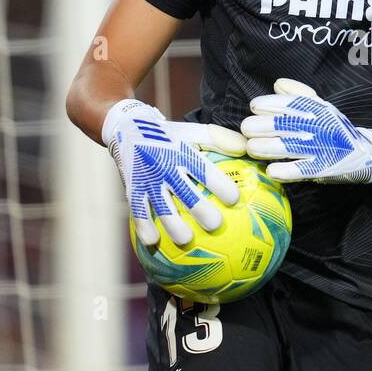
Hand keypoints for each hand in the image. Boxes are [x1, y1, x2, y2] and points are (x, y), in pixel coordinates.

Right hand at [103, 99, 246, 247]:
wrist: (126, 127)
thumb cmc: (169, 134)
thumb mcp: (193, 131)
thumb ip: (219, 139)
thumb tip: (245, 148)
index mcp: (183, 153)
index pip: (205, 171)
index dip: (221, 186)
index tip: (235, 200)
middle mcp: (166, 167)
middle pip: (186, 193)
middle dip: (202, 212)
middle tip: (216, 225)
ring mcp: (148, 180)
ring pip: (162, 207)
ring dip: (174, 226)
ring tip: (187, 240)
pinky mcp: (133, 188)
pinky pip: (138, 212)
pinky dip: (144, 228)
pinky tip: (153, 243)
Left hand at [241, 79, 371, 184]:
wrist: (366, 153)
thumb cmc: (336, 129)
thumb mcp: (323, 107)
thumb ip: (299, 94)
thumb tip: (278, 83)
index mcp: (316, 110)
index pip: (288, 103)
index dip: (267, 104)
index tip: (254, 107)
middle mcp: (317, 127)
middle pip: (283, 124)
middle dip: (260, 126)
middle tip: (246, 129)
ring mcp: (320, 148)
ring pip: (287, 146)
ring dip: (265, 147)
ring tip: (252, 148)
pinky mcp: (322, 169)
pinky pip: (300, 170)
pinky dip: (284, 171)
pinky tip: (271, 170)